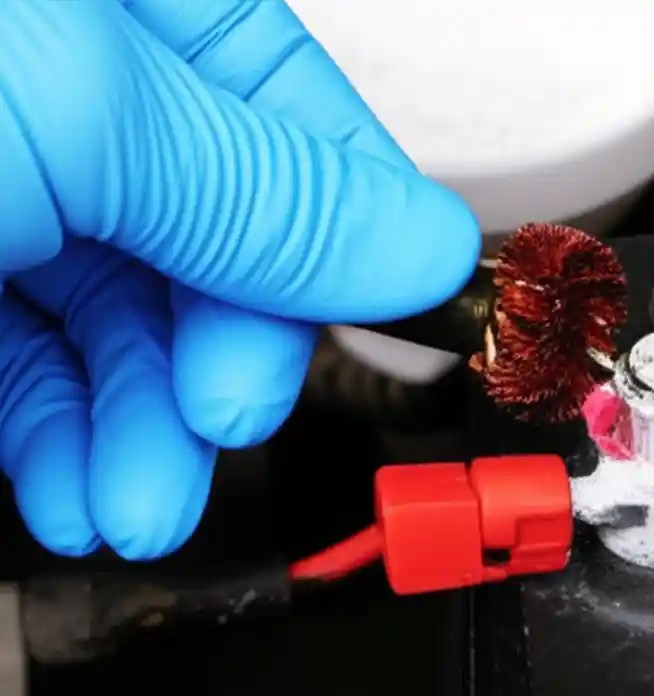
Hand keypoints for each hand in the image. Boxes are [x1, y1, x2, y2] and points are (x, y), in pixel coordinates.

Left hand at [0, 2, 478, 559]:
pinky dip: (61, 440)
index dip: (351, 224)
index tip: (402, 314)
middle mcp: (71, 84)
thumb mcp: (82, 114)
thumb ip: (264, 187)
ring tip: (140, 501)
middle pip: (215, 236)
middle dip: (226, 360)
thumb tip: (426, 246)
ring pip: (124, 316)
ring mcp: (5, 178)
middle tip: (225, 420)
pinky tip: (76, 486)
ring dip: (148, 430)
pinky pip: (30, 362)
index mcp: (126, 3)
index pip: (289, 107)